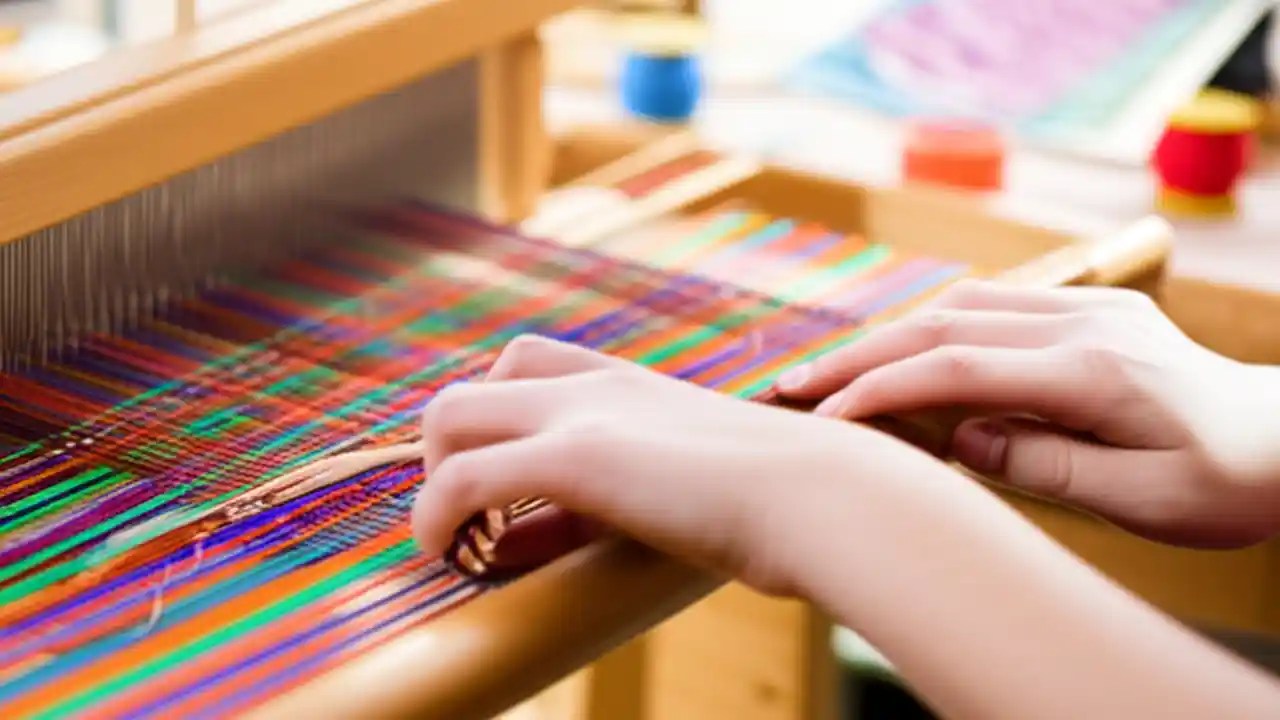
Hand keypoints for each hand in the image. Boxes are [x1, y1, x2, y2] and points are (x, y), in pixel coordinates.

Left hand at [411, 334, 933, 595]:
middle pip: (471, 387)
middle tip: (468, 518)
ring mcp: (583, 412)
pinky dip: (435, 520)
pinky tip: (452, 557)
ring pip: (448, 415)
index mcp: (626, 384)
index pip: (525, 370)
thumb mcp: (690, 482)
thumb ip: (629, 497)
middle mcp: (595, 384)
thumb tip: (569, 536)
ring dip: (433, 481)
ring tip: (457, 541)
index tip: (500, 498)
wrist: (823, 495)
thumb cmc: (776, 502)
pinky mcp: (579, 455)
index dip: (493, 430)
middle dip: (447, 453)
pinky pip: (460, 478)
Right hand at [775, 279, 1279, 547]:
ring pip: (958, 305)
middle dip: (858, 354)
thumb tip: (961, 440)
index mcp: (1095, 372)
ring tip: (828, 370)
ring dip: (886, 335)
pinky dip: (930, 328)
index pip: (957, 369)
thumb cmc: (1222, 482)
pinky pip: (989, 306)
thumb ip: (1045, 464)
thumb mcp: (1142, 500)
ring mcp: (1086, 308)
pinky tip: (898, 352)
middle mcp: (1083, 323)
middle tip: (789, 382)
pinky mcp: (1087, 310)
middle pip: (942, 324)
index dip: (880, 389)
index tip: (822, 417)